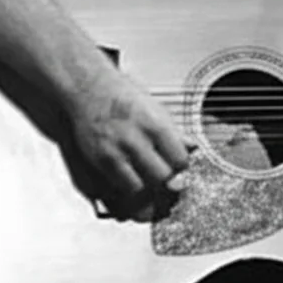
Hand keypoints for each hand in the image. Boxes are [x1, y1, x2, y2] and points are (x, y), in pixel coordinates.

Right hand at [64, 65, 191, 220]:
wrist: (89, 90)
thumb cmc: (122, 98)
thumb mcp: (156, 109)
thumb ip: (175, 133)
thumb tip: (193, 147)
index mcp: (155, 126)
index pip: (179, 160)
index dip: (181, 166)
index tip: (178, 166)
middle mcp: (135, 140)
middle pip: (162, 177)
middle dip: (166, 181)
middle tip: (165, 179)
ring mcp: (115, 153)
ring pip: (139, 189)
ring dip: (146, 191)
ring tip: (148, 185)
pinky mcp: (98, 162)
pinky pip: (117, 189)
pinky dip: (126, 192)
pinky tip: (131, 186)